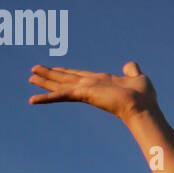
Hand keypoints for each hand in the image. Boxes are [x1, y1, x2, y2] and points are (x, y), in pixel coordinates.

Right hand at [27, 61, 157, 120]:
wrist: (142, 107)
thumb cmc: (143, 97)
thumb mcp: (137, 77)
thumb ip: (131, 70)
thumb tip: (129, 65)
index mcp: (100, 82)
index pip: (79, 76)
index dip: (66, 72)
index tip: (56, 68)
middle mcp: (90, 86)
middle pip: (65, 79)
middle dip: (50, 75)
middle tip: (33, 72)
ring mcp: (85, 91)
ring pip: (59, 85)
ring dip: (44, 81)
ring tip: (30, 77)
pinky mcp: (82, 94)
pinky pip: (60, 95)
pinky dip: (45, 98)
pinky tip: (32, 100)